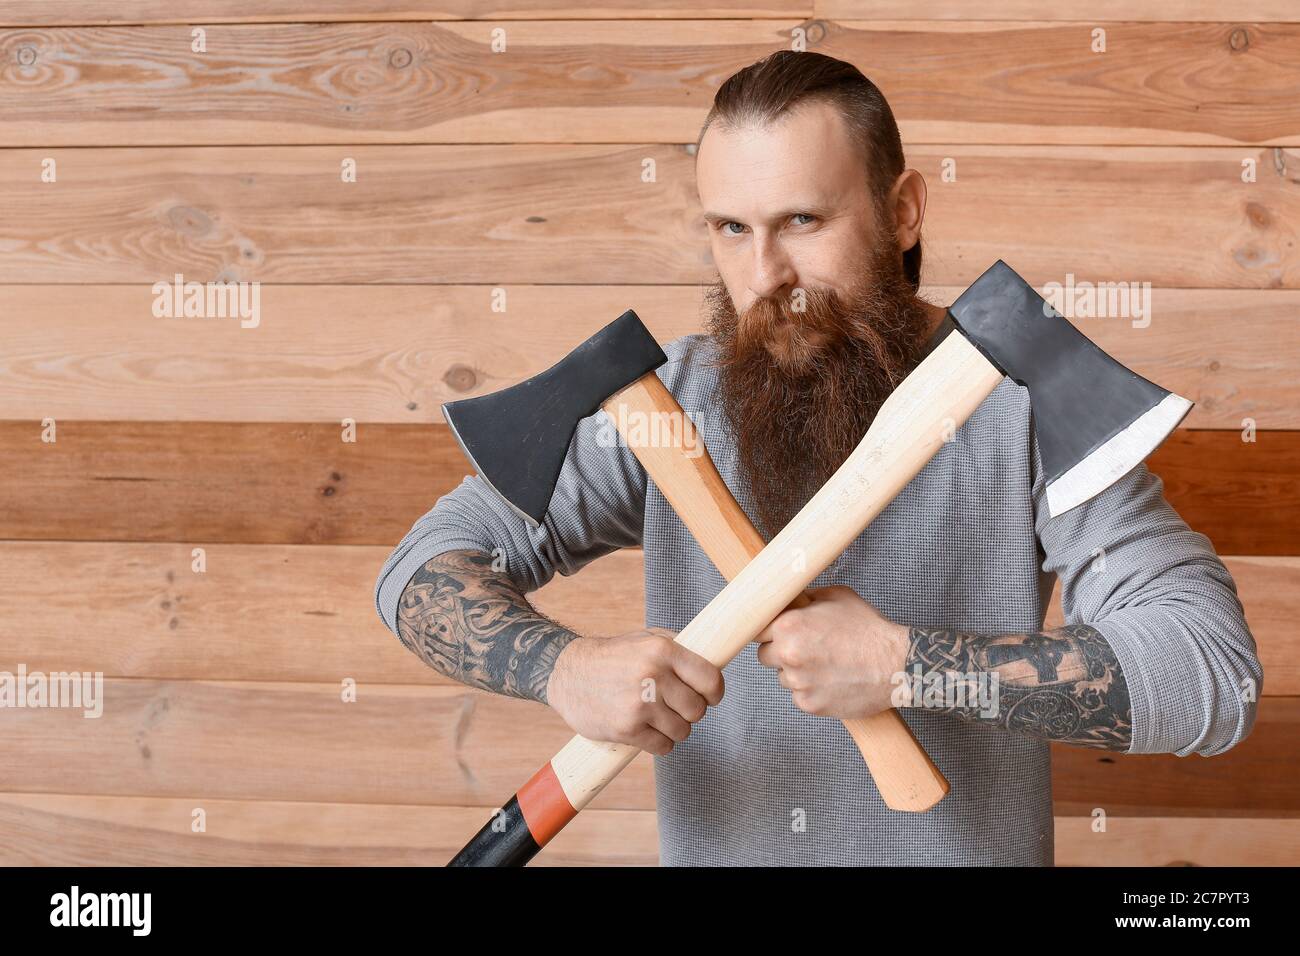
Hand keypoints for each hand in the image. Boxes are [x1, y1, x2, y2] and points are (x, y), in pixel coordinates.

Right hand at [547, 628, 724, 755]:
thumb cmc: (613, 656)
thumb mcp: (646, 639)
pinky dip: (659, 743)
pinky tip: (645, 731)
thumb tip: (715, 659)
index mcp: (662, 650)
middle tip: (673, 706)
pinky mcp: (627, 729)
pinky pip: (663, 747)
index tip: (709, 697)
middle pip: (698, 710)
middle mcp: (653, 675)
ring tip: (656, 718)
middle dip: (690, 712)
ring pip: (683, 731)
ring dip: (674, 729)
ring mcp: (640, 704)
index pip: (710, 679)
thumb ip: (679, 648)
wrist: (567, 673)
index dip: (714, 693)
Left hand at [755, 585, 908, 719]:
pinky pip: (799, 696)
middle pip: (765, 655)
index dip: (768, 629)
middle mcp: (787, 655)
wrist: (897, 664)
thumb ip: (805, 598)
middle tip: (807, 647)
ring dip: (797, 672)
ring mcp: (797, 683)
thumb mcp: (836, 597)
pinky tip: (832, 680)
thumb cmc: (869, 629)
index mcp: (788, 625)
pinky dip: (811, 690)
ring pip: (783, 677)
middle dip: (781, 651)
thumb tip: (789, 600)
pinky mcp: (809, 704)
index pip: (756, 629)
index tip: (776, 632)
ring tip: (826, 664)